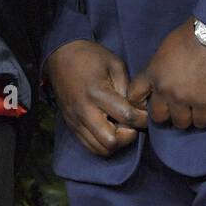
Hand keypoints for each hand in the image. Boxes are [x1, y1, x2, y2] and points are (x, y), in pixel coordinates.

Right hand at [45, 40, 146, 157]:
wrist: (61, 56)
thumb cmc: (90, 57)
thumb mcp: (115, 64)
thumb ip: (127, 88)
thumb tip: (137, 109)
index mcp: (97, 93)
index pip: (126, 117)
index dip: (142, 119)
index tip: (145, 113)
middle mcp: (84, 111)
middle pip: (111, 141)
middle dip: (127, 136)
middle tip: (131, 124)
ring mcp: (75, 121)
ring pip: (100, 149)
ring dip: (115, 142)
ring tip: (120, 127)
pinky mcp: (71, 126)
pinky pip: (89, 146)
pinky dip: (103, 143)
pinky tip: (109, 129)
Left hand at [127, 17, 205, 130]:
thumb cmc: (189, 35)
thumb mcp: (164, 50)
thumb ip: (159, 68)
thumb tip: (160, 78)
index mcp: (152, 74)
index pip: (134, 97)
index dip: (142, 103)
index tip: (152, 102)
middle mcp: (164, 89)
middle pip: (158, 116)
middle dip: (166, 114)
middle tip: (175, 109)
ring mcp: (184, 98)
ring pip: (180, 123)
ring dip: (186, 119)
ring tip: (192, 111)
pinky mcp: (205, 102)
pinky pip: (201, 123)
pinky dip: (203, 119)